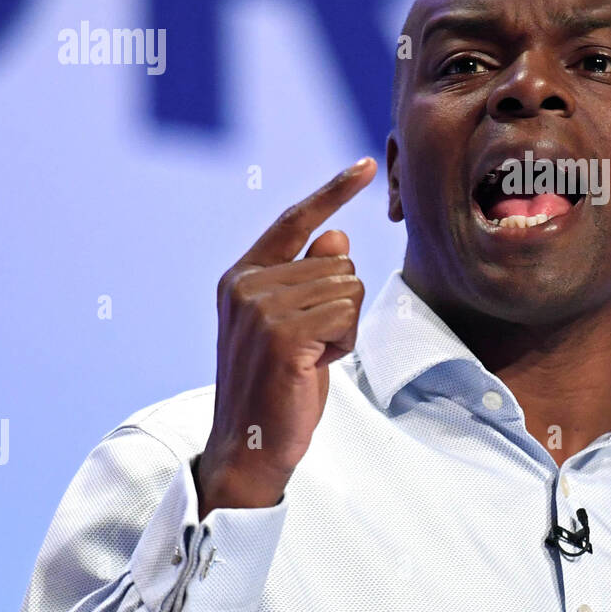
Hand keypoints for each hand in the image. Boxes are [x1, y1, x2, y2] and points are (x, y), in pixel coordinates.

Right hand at [197, 157, 376, 518]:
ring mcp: (261, 307)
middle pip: (339, 261)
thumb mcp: (295, 324)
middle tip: (311, 346)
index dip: (334, 191)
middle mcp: (246, 283)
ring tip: (310, 358)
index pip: (296, 220)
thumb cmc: (277, 385)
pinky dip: (344, 343)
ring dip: (344, 327)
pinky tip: (316, 366)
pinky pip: (347, 314)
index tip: (367, 165)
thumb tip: (337, 235)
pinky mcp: (283, 333)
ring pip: (348, 286)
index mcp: (243, 275)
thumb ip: (308, 277)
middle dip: (342, 305)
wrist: (249, 445)